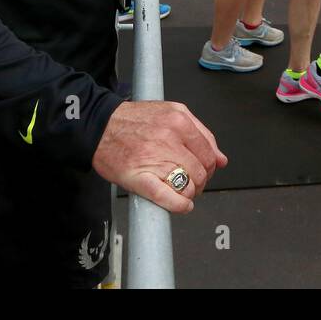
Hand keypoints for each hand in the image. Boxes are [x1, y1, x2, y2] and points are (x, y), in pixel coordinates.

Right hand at [92, 101, 227, 213]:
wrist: (99, 125)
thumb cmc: (134, 120)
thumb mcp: (172, 114)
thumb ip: (200, 134)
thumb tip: (221, 159)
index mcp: (179, 121)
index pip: (210, 153)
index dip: (210, 166)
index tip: (204, 170)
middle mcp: (169, 138)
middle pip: (201, 171)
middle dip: (200, 181)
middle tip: (191, 181)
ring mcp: (154, 159)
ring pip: (188, 185)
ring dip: (190, 193)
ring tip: (182, 190)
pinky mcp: (139, 178)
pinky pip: (167, 197)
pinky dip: (179, 205)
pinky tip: (181, 205)